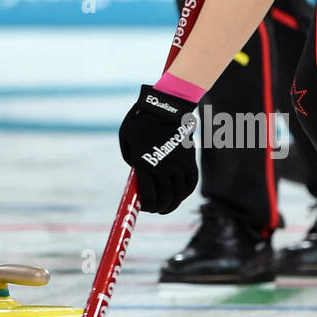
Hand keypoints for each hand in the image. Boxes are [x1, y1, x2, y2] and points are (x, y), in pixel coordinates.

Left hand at [119, 84, 198, 213]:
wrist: (165, 108)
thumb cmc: (140, 122)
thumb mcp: (126, 140)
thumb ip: (131, 160)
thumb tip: (138, 177)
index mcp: (145, 165)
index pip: (148, 197)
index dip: (146, 206)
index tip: (143, 207)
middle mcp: (164, 169)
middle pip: (164, 199)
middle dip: (158, 208)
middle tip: (155, 209)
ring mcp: (179, 166)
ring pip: (178, 195)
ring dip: (172, 205)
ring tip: (166, 207)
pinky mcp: (190, 161)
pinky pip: (190, 185)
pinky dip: (185, 194)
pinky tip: (179, 196)